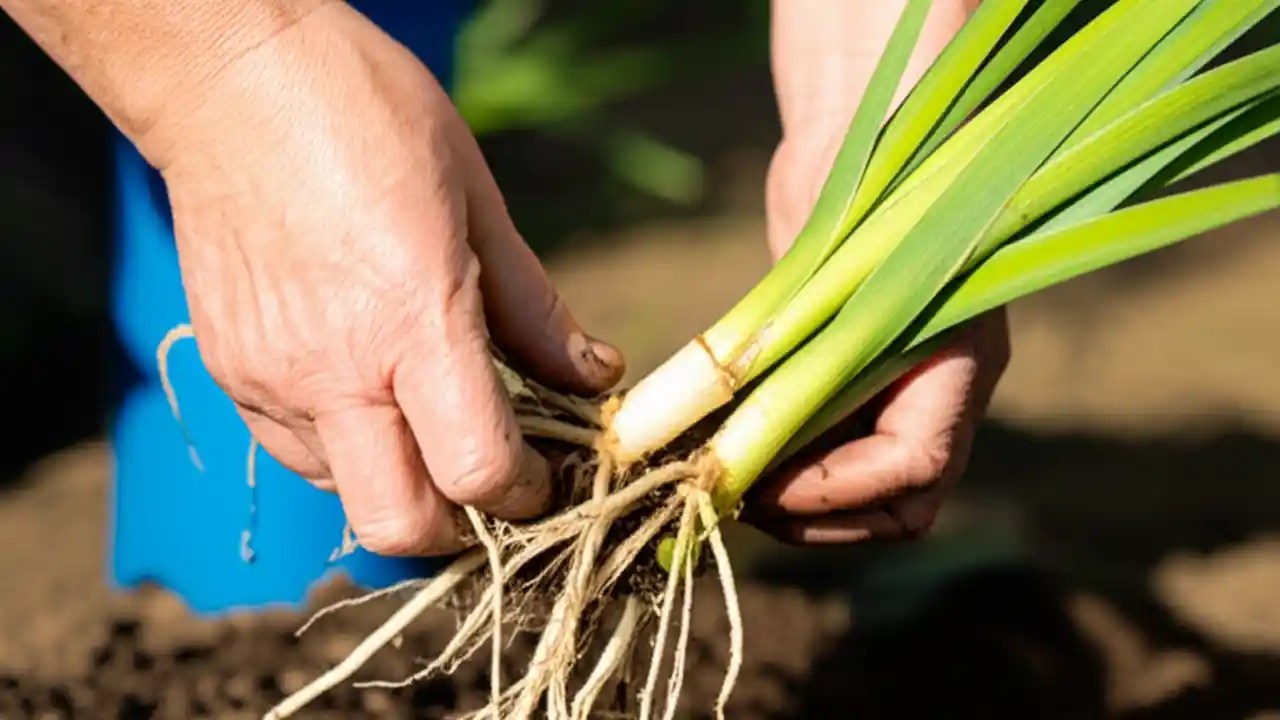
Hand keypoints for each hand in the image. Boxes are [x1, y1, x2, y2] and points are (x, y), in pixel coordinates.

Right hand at [148, 4, 623, 555]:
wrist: (232, 81)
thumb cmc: (368, 118)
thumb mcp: (478, 203)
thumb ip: (536, 311)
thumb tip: (596, 376)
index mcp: (412, 322)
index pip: (477, 472)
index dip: (527, 493)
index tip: (546, 475)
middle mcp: (333, 371)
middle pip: (398, 525)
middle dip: (458, 531)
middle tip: (490, 488)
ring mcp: (270, 378)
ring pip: (344, 495)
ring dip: (399, 485)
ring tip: (429, 425)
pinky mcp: (229, 372)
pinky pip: (295, 451)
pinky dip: (345, 449)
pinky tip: (369, 391)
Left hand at [743, 136, 1009, 544]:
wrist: (869, 128)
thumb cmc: (865, 181)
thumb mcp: (827, 267)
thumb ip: (789, 352)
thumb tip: (722, 441)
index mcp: (959, 365)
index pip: (915, 470)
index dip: (834, 492)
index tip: (756, 479)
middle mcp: (940, 391)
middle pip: (900, 504)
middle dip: (816, 517)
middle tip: (736, 496)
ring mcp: (904, 389)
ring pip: (869, 492)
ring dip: (799, 503)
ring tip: (729, 479)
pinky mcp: (860, 379)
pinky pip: (836, 451)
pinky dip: (789, 464)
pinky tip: (735, 445)